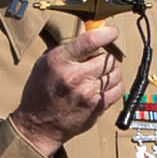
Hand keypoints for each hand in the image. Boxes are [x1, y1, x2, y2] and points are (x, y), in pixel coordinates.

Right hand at [14, 20, 127, 149]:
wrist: (38, 126)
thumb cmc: (40, 93)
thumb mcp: (44, 64)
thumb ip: (67, 50)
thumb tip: (90, 37)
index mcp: (59, 61)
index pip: (90, 40)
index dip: (106, 33)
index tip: (112, 32)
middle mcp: (74, 76)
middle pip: (108, 58)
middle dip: (104, 58)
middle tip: (95, 63)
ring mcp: (87, 93)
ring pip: (116, 73)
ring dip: (110, 73)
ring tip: (97, 77)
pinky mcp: (97, 106)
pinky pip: (118, 89)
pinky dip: (114, 87)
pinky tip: (103, 88)